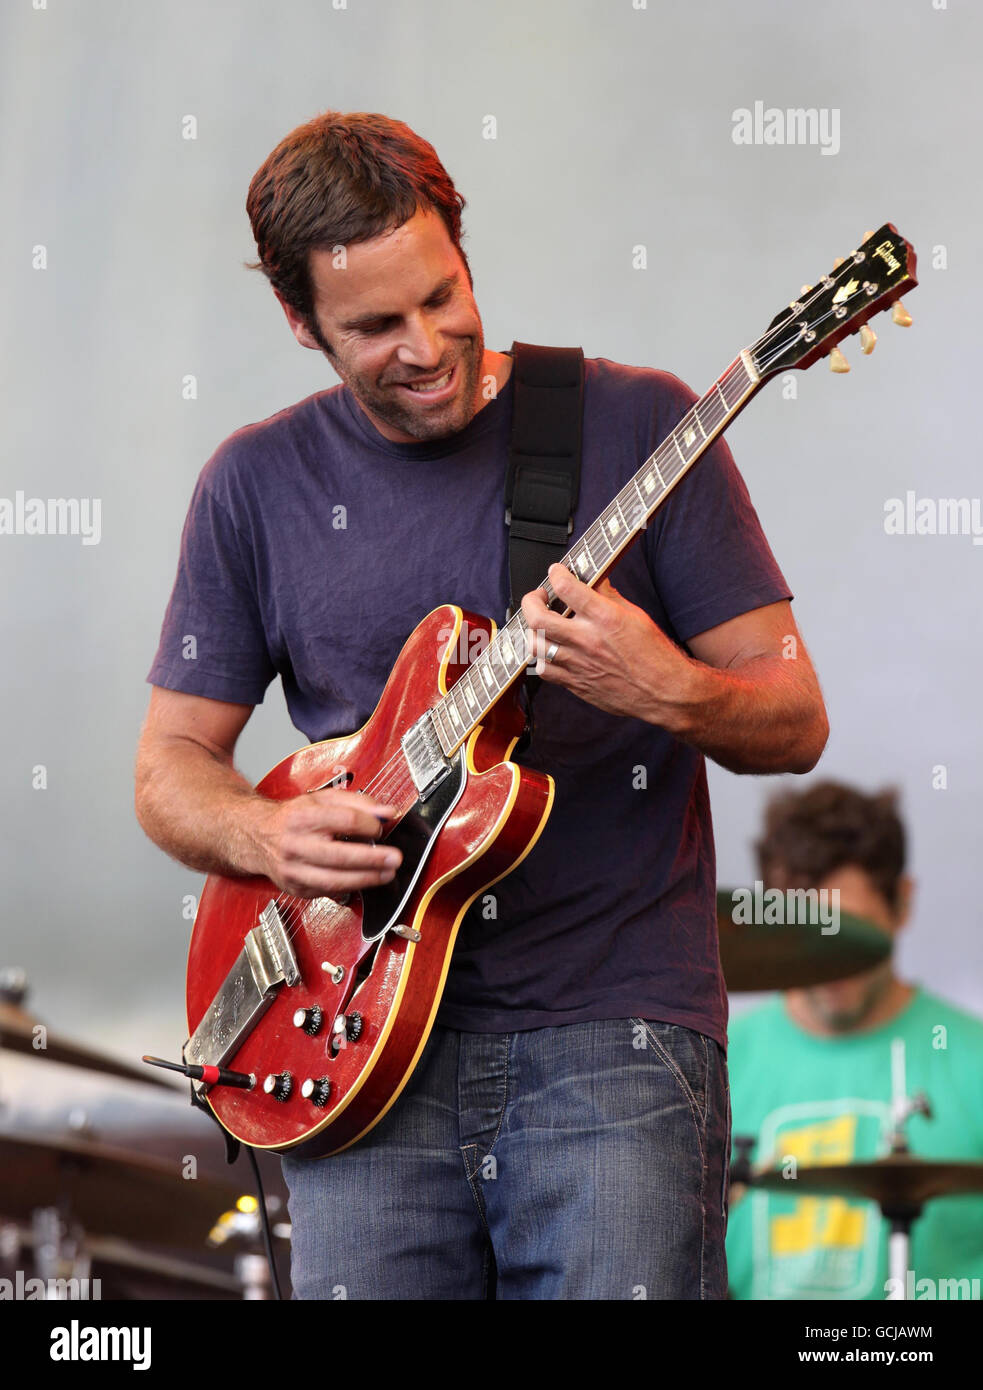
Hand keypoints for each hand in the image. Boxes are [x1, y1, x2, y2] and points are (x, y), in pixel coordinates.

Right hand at [252, 789, 402, 898]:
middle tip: (394, 858)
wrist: (256, 835)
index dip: (368, 825)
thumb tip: (387, 811)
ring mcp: (294, 869)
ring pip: (334, 879)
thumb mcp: (322, 799)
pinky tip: (364, 881)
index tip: (381, 827)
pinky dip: (349, 887)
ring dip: (365, 879)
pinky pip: (327, 891)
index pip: (344, 820)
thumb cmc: (292, 817)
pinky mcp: (296, 888)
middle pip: (339, 855)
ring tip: (386, 874)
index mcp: (303, 817)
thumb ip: (358, 802)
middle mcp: (295, 844)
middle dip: (372, 859)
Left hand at [520, 563, 696, 724]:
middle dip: (531, 601)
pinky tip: (550, 651)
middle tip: (539, 597)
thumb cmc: (655, 655)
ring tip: (540, 624)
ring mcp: (579, 664)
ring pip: (535, 645)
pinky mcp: (576, 684)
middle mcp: (588, 640)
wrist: (665, 692)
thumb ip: (609, 596)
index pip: (567, 588)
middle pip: (538, 618)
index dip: (556, 574)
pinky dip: (541, 658)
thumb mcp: (636, 616)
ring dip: (532, 630)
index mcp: (606, 618)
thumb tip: (593, 579)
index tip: (556, 572)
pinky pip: (544, 670)